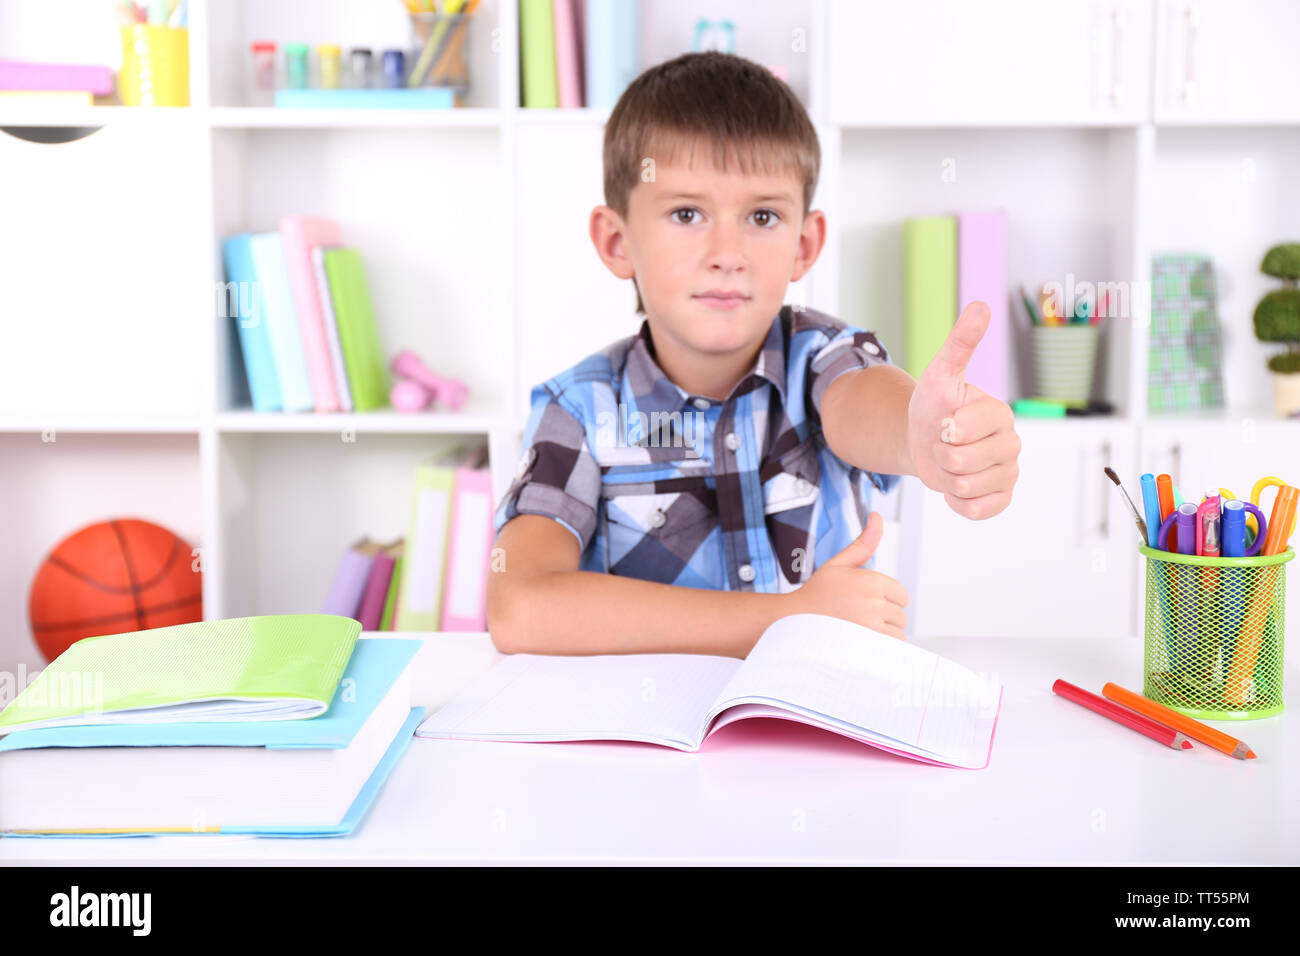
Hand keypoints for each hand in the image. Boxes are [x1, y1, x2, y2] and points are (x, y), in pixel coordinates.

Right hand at [786, 512, 908, 639]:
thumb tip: (876, 516)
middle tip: (856, 616)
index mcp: (872, 581)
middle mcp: (874, 604)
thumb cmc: (816, 594)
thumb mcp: (839, 564)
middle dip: (884, 616)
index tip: (864, 601)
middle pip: (900, 615)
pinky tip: (860, 642)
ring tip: (856, 629)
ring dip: (883, 634)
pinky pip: (892, 648)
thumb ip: (864, 543)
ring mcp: (872, 628)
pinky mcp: (868, 647)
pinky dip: (880, 648)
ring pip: (898, 633)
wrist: (792, 622)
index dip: (884, 598)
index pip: (901, 595)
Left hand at [907, 301, 1020, 519]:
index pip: (962, 431)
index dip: (942, 430)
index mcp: (1000, 413)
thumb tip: (980, 306)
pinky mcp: (1002, 497)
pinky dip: (958, 503)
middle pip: (962, 462)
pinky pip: (978, 511)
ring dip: (946, 478)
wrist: (924, 440)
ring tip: (949, 462)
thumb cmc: (933, 406)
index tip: (943, 421)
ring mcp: (1009, 472)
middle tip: (943, 443)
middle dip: (940, 455)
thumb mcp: (941, 373)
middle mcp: (1011, 442)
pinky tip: (958, 485)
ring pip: (966, 487)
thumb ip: (961, 343)